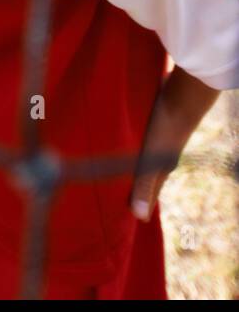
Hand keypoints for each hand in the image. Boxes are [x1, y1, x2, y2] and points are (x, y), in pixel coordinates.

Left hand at [130, 66, 218, 220]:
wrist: (185, 92)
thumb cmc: (166, 126)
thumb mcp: (150, 158)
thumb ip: (144, 185)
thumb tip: (139, 217)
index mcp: (162, 166)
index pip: (150, 190)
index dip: (142, 203)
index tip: (135, 218)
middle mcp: (165, 154)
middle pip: (149, 174)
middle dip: (139, 185)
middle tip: (127, 196)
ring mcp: (163, 136)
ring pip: (148, 155)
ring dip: (138, 163)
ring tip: (126, 168)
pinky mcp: (158, 119)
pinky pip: (145, 135)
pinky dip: (136, 142)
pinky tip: (130, 137)